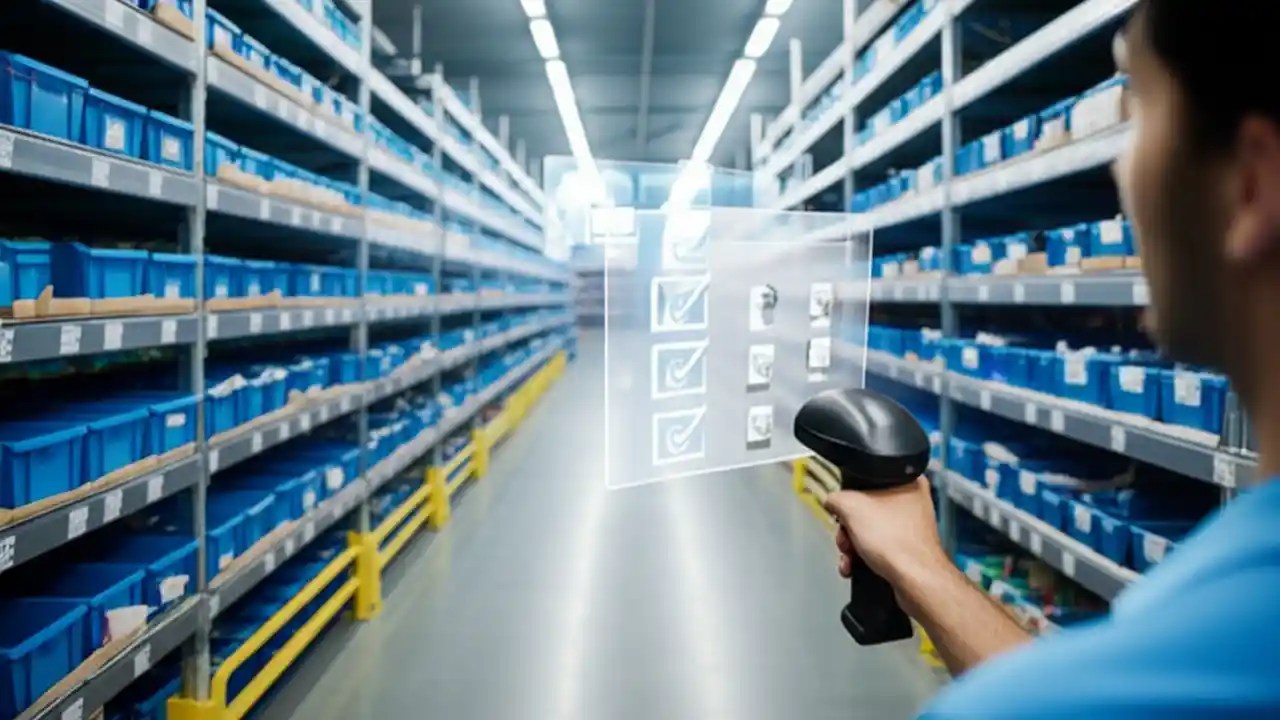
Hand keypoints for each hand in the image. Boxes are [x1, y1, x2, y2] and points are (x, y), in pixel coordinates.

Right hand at [824, 477, 949, 589]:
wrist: (916, 580)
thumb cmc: (891, 538)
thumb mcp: (852, 507)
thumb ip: (835, 498)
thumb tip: (832, 502)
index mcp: (907, 481)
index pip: (867, 482)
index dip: (849, 498)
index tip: (841, 512)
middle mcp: (912, 503)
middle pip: (865, 510)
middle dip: (847, 530)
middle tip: (845, 540)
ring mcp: (911, 528)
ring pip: (868, 531)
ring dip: (851, 547)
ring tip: (848, 559)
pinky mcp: (907, 550)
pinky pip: (878, 548)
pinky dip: (862, 557)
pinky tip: (853, 567)